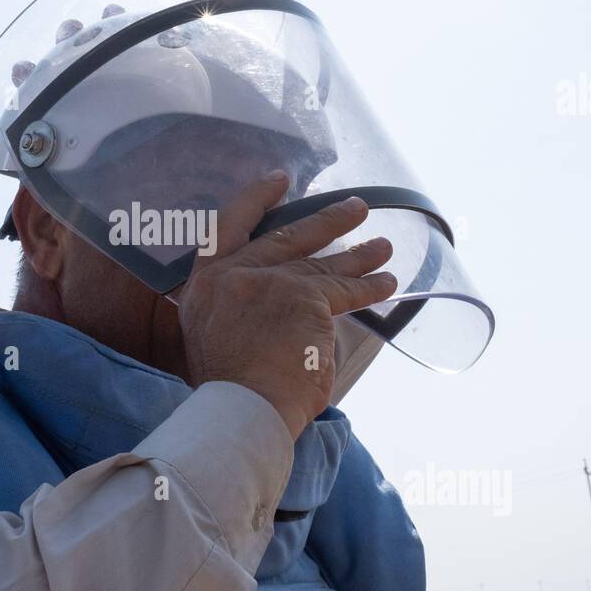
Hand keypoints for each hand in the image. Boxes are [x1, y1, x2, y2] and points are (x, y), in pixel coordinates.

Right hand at [179, 171, 395, 437]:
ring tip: (383, 244)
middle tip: (353, 207)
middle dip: (326, 220)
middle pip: (286, 237)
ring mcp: (268, 281)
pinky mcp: (304, 296)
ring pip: (321, 262)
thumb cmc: (230, 389)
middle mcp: (232, 276)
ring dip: (357, 252)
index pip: (226, 227)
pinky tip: (387, 281)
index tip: (278, 180)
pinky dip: (369, 286)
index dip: (254, 200)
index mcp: (203, 286)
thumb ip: (240, 309)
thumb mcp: (213, 337)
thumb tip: (283, 304)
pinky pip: (344, 289)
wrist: (241, 409)